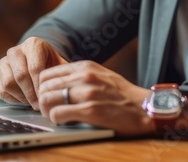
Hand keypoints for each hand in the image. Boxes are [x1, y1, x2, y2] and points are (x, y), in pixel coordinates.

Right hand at [0, 37, 66, 109]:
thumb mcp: (60, 65)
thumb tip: (67, 91)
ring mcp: (5, 61)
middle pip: (20, 76)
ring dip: (22, 97)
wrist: (37, 62)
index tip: (46, 97)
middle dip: (31, 94)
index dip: (40, 86)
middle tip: (40, 105)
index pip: (35, 67)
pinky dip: (13, 99)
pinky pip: (1, 90)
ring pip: (8, 83)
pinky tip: (25, 100)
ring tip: (33, 102)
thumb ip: (65, 75)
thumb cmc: (51, 65)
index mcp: (34, 44)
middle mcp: (16, 50)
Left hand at [37, 61, 153, 136]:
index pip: (47, 73)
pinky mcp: (90, 110)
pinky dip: (56, 119)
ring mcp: (87, 93)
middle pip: (44, 87)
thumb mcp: (101, 75)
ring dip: (47, 111)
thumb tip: (59, 84)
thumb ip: (81, 76)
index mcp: (85, 67)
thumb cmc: (124, 95)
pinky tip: (63, 121)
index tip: (47, 97)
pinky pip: (58, 114)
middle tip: (48, 110)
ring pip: (47, 99)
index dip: (42, 88)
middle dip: (42, 101)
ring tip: (54, 116)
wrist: (144, 108)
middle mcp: (84, 76)